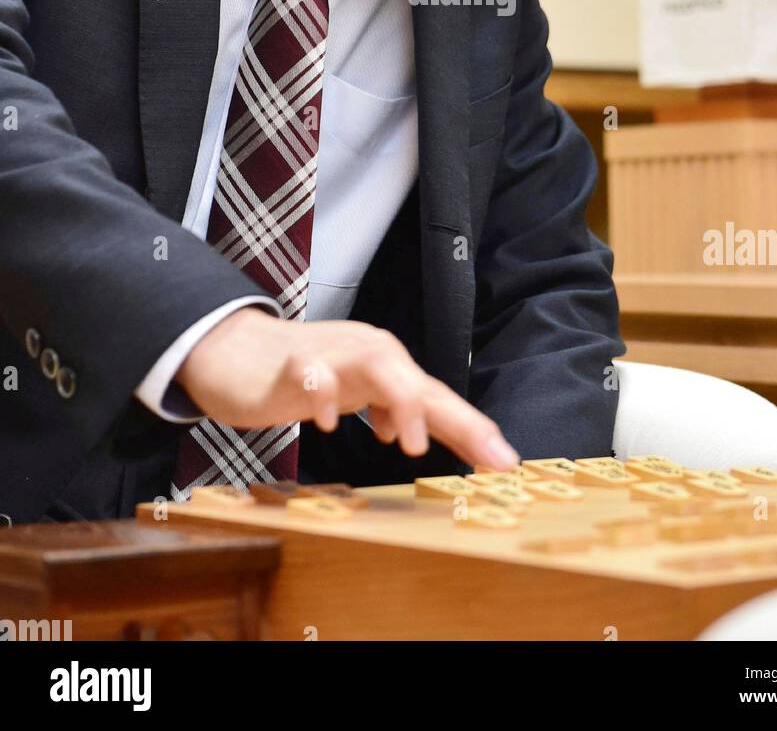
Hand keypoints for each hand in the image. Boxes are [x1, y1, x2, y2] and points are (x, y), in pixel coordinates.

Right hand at [175, 308, 519, 470]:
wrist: (235, 350)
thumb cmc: (301, 373)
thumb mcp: (353, 395)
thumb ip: (385, 409)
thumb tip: (413, 432)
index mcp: (386, 366)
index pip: (437, 398)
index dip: (473, 429)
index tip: (505, 462)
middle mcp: (368, 353)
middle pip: (420, 382)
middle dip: (457, 418)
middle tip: (486, 456)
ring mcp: (331, 355)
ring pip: (378, 367)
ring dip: (399, 402)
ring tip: (410, 444)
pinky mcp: (291, 365)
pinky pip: (312, 374)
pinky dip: (323, 395)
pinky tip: (329, 422)